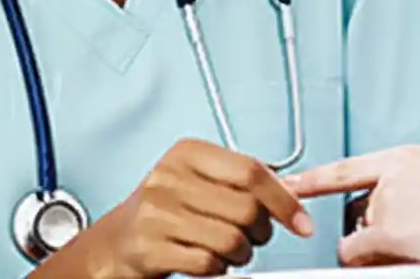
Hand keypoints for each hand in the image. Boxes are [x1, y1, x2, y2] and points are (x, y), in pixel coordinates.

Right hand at [76, 138, 314, 277]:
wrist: (117, 243)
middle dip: (260, 232)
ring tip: (226, 251)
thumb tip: (295, 192)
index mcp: (188, 153)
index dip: (284, 200)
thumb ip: (242, 181)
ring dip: (240, 255)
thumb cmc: (167, 211)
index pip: (251, 171)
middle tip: (251, 237)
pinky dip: (217, 269)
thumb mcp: (200, 181)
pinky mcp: (150, 246)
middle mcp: (170, 177)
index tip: (302, 223)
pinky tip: (206, 261)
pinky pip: (209, 263)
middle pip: (247, 209)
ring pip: (232, 239)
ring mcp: (157, 212)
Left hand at [284, 145, 419, 276]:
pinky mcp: (387, 231)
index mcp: (408, 158)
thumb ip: (417, 188)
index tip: (287, 182)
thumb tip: (407, 211)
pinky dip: (364, 262)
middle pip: (359, 210)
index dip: (313, 178)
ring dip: (377, 248)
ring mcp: (386, 203)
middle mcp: (390, 176)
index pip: (347, 169)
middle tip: (410, 241)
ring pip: (360, 235)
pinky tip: (389, 261)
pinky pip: (355, 253)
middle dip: (373, 229)